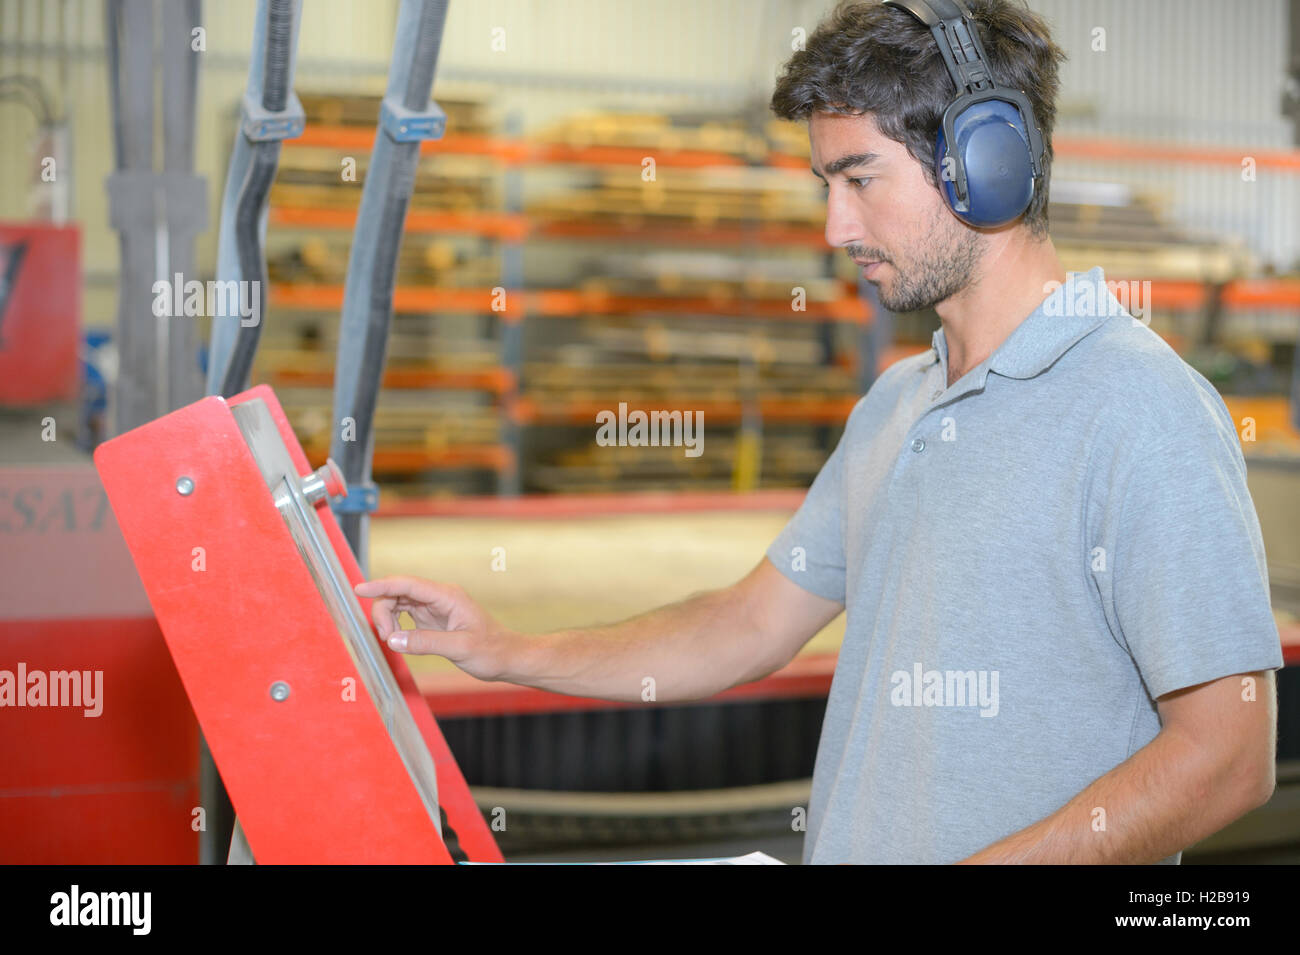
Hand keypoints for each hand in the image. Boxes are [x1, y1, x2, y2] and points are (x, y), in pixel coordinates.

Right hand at [353, 575, 513, 681]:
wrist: (506, 657)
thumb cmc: (491, 651)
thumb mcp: (460, 648)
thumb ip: (426, 643)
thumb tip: (393, 640)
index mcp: (448, 596)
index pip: (408, 584)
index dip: (382, 585)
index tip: (359, 589)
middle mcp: (439, 597)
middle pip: (399, 592)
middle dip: (384, 611)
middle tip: (387, 638)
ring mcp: (434, 607)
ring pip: (399, 603)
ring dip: (388, 619)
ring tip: (393, 641)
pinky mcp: (431, 619)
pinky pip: (405, 614)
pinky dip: (396, 625)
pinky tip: (400, 640)